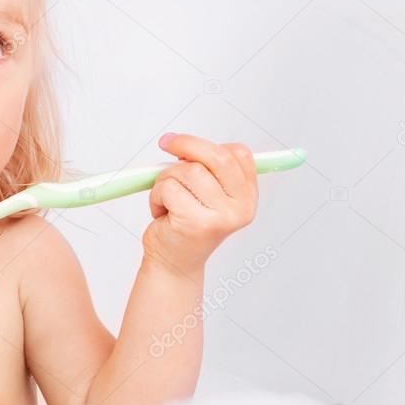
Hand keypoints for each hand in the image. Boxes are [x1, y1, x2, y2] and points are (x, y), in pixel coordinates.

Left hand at [142, 134, 258, 276]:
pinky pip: (169, 188)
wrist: (174, 262)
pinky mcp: (196, 223)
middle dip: (186, 144)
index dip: (208, 144)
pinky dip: (156, 195)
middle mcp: (241, 207)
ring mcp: (221, 217)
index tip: (183, 144)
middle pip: (217, 157)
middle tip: (165, 142)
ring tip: (166, 197)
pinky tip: (161, 211)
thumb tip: (181, 142)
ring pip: (188, 170)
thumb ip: (207, 169)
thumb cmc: (185, 223)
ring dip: (165, 178)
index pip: (239, 154)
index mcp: (247, 196)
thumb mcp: (205, 194)